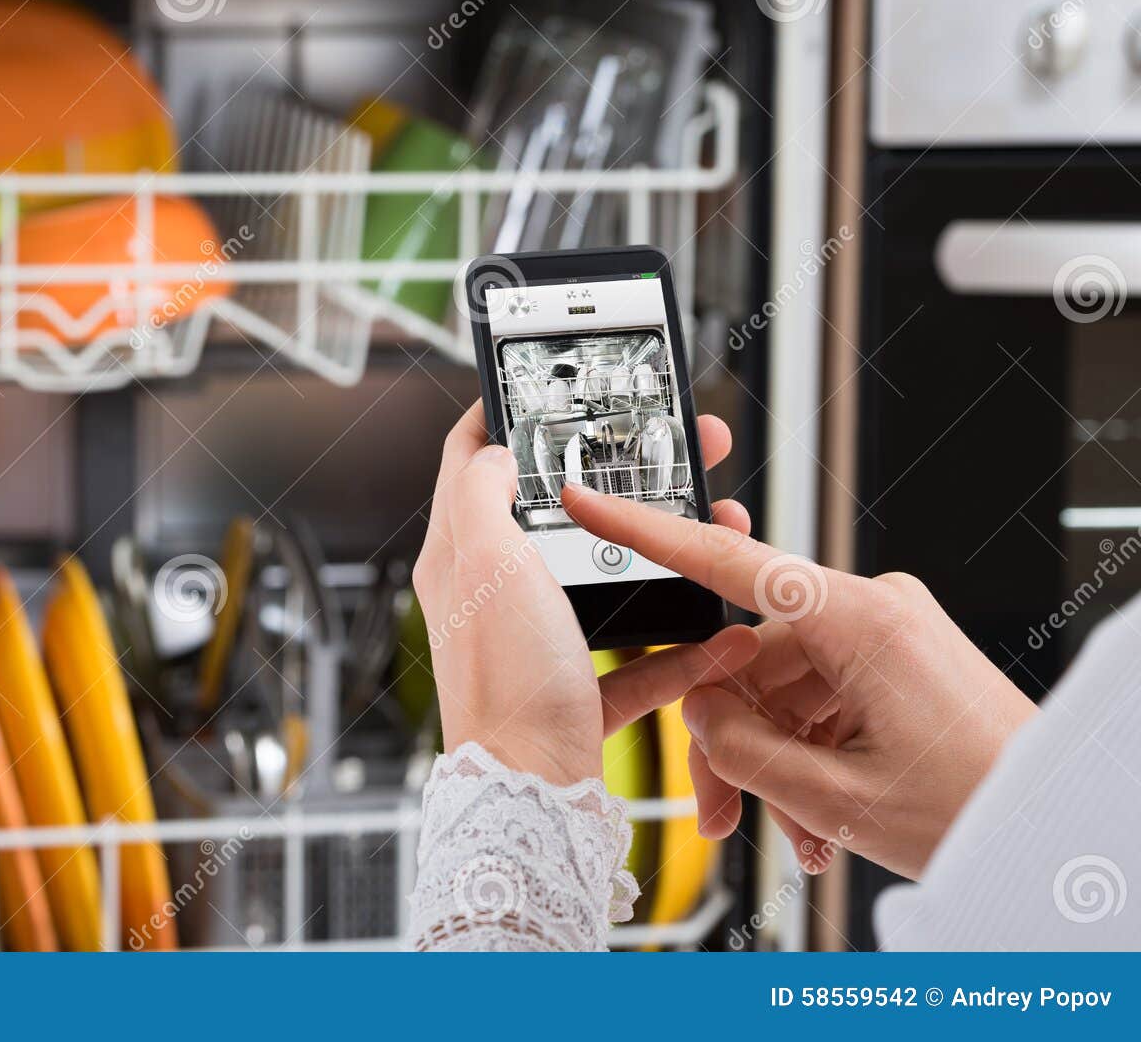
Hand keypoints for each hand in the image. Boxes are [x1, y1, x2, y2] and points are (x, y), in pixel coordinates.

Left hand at [413, 402, 758, 787]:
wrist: (532, 795)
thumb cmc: (504, 682)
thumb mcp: (487, 561)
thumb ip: (483, 492)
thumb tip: (491, 446)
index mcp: (462, 555)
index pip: (470, 460)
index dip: (507, 415)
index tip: (556, 389)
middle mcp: (495, 595)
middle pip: (561, 515)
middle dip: (619, 480)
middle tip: (675, 452)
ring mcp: (539, 644)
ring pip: (609, 581)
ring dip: (664, 558)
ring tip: (712, 532)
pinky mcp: (578, 693)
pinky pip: (639, 660)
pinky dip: (682, 648)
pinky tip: (722, 637)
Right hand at [560, 485, 1038, 878]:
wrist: (1055, 824)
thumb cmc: (980, 807)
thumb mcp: (834, 795)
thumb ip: (741, 746)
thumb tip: (697, 710)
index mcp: (859, 620)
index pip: (726, 561)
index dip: (644, 532)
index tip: (592, 503)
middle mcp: (874, 609)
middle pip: (749, 658)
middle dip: (730, 738)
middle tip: (722, 811)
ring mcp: (889, 632)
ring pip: (782, 687)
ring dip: (774, 761)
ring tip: (796, 831)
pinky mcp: (900, 659)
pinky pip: (822, 697)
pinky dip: (810, 753)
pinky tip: (819, 816)